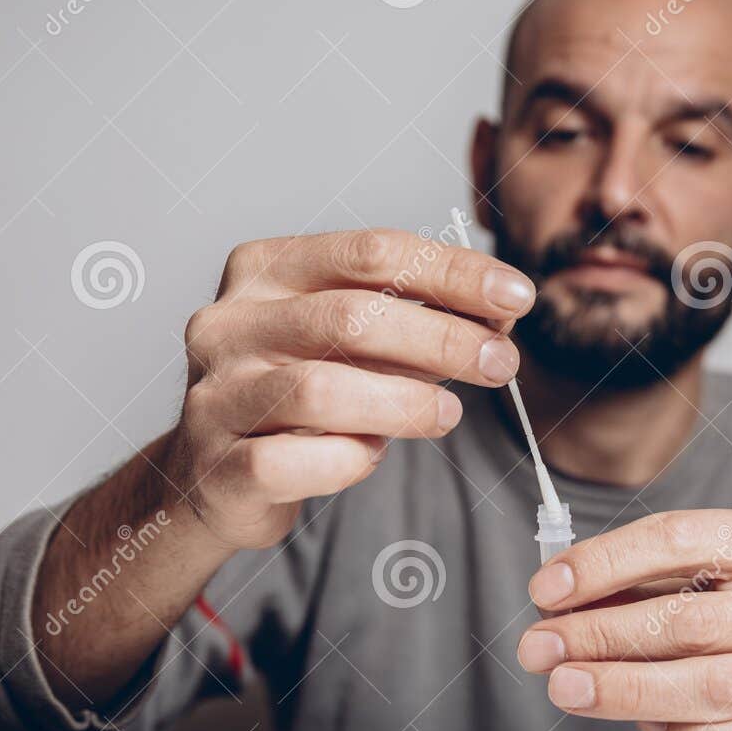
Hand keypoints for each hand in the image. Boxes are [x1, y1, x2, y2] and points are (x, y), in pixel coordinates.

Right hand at [167, 229, 534, 548]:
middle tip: (502, 363)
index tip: (516, 298)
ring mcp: (216, 394)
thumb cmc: (299, 395)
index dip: (453, 273)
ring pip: (322, 390)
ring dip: (405, 403)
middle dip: (443, 339)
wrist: (216, 478)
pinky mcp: (218, 465)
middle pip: (352, 316)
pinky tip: (371, 455)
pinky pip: (297, 461)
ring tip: (448, 413)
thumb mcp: (350, 340)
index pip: (372, 252)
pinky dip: (350, 459)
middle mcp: (228, 322)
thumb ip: (412, 319)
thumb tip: (500, 314)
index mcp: (264, 268)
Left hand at [517, 509, 731, 730]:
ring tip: (568, 686)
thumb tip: (562, 601)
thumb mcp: (720, 576)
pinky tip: (643, 723)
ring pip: (707, 684)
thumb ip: (650, 582)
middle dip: (598, 634)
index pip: (678, 539)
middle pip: (687, 619)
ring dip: (623, 688)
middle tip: (541, 647)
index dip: (603, 564)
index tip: (549, 588)